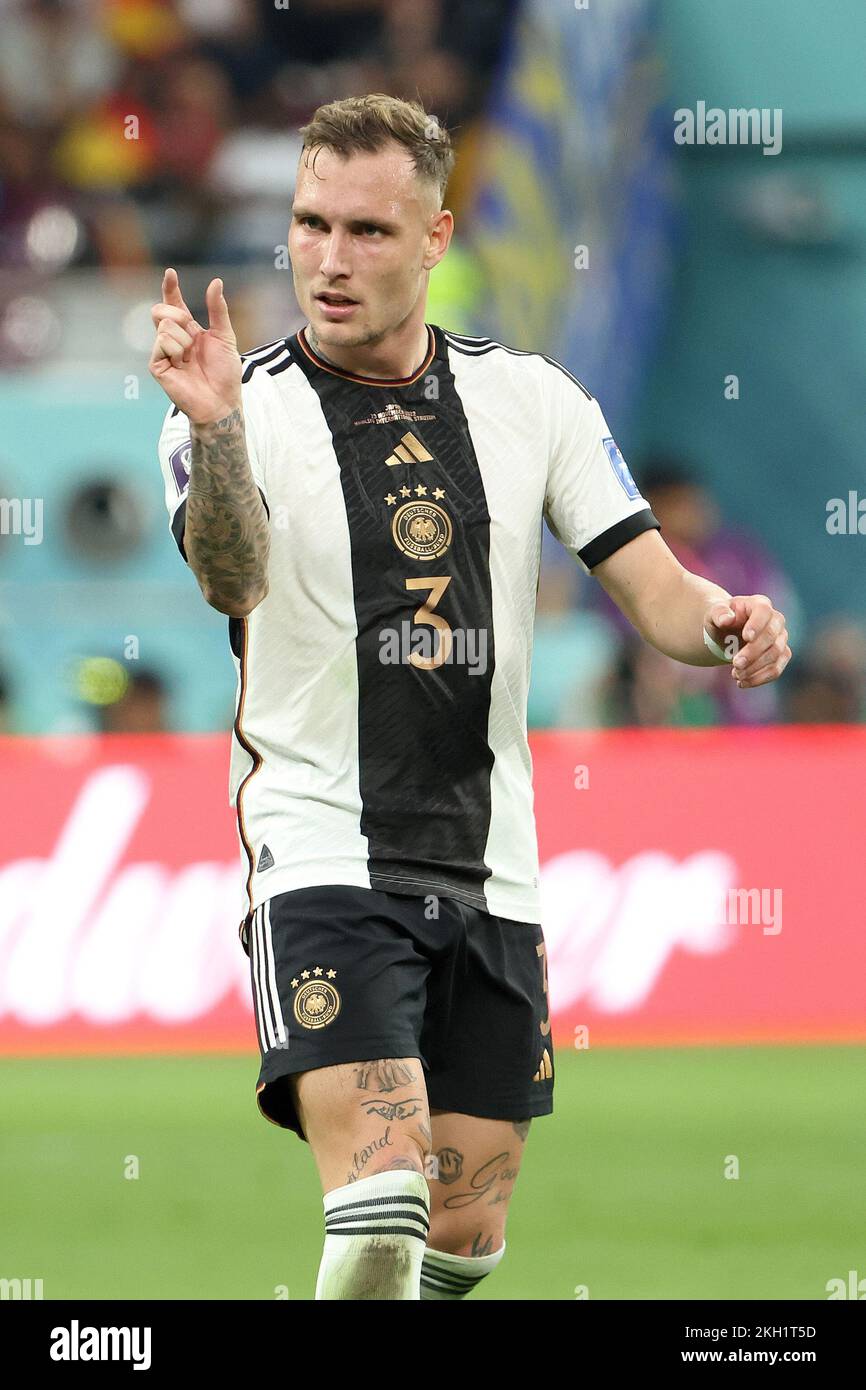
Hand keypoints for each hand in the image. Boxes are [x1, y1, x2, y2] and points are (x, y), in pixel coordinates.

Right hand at [148, 268, 242, 425]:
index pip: (174, 304)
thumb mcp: (225, 336)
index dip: (170, 288)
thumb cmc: (225, 373)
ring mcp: (162, 352)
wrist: (222, 401)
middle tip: (192, 333)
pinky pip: (161, 343)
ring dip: (184, 340)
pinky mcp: (157, 365)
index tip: (171, 273)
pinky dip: (176, 350)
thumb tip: (216, 282)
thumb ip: (218, 310)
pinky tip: (182, 364)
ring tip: (190, 358)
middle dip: (178, 315)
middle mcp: (172, 339)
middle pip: (161, 310)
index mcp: (188, 330)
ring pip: (165, 326)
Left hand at [705, 595, 791, 687]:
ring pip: (776, 654)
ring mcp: (781, 638)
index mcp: (759, 604)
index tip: (746, 637)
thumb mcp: (714, 614)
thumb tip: (726, 620)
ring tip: (735, 675)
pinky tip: (742, 683)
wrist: (727, 633)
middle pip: (771, 636)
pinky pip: (777, 669)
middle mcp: (775, 620)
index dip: (757, 624)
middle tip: (735, 664)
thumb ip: (718, 613)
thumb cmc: (721, 620)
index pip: (764, 612)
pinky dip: (760, 678)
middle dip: (753, 652)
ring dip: (755, 668)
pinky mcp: (781, 655)